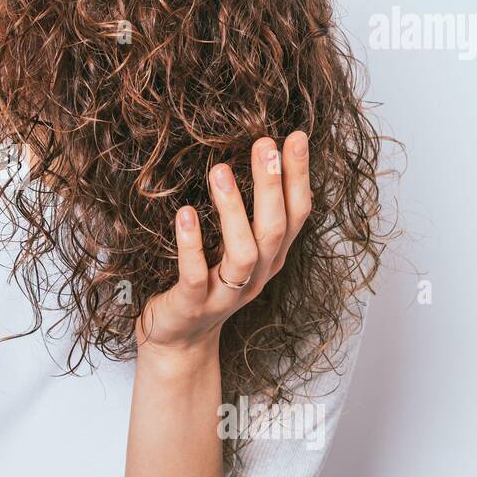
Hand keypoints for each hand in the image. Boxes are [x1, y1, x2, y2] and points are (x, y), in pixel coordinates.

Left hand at [135, 132, 310, 364]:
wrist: (178, 340)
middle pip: (274, 228)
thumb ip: (250, 214)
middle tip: (264, 144)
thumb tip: (262, 159)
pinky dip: (191, 243)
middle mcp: (256, 275)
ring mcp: (226, 293)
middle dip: (272, 185)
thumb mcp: (236, 247)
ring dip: (233, 210)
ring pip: (243, 252)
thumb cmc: (206, 281)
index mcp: (271, 257)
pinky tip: (185, 212)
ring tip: (220, 171)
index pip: (296, 214)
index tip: (295, 136)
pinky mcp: (193, 304)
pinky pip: (195, 274)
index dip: (298, 177)